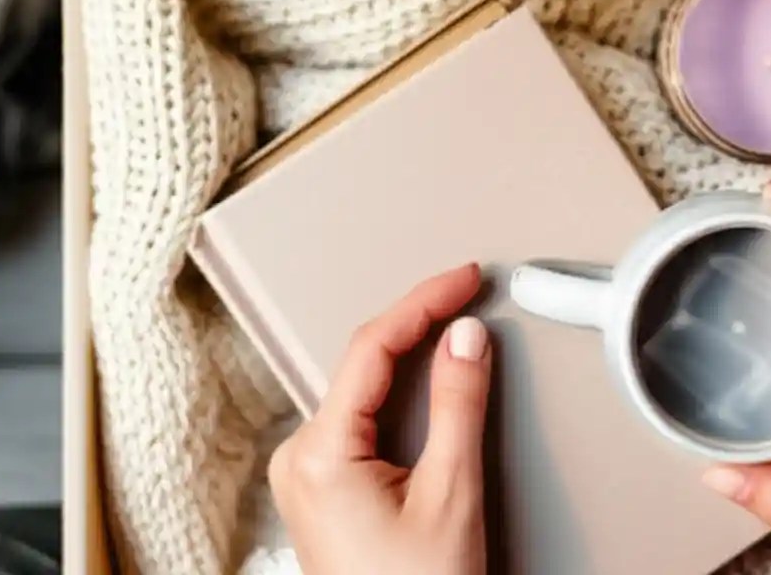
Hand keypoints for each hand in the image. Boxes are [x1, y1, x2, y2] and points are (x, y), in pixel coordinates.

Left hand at [269, 263, 491, 574]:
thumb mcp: (451, 493)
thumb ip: (458, 405)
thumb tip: (465, 339)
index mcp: (321, 452)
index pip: (372, 347)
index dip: (423, 300)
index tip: (464, 278)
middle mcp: (302, 458)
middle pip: (363, 362)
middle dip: (418, 321)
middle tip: (468, 292)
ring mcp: (309, 474)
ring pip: (363, 388)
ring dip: (411, 355)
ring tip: (457, 328)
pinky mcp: (325, 488)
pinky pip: (362, 417)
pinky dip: (401, 392)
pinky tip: (431, 380)